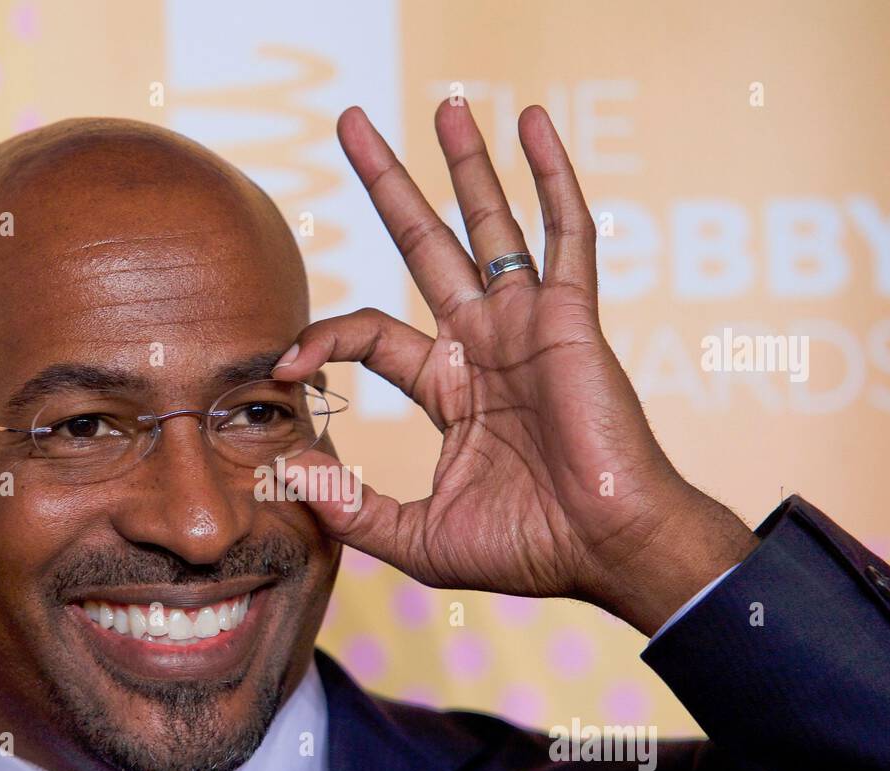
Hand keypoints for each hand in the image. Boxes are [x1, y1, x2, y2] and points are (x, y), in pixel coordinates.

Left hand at [274, 100, 757, 635]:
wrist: (606, 548)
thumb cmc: (529, 547)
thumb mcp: (419, 536)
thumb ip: (352, 508)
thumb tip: (286, 475)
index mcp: (450, 388)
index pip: (372, 333)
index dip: (324, 337)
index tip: (283, 364)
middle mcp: (484, 344)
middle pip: (423, 244)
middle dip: (388, 185)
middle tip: (350, 123)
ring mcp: (528, 325)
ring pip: (490, 225)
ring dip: (467, 164)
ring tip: (446, 104)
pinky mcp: (570, 318)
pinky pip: (564, 233)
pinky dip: (551, 177)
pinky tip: (532, 125)